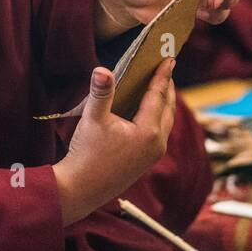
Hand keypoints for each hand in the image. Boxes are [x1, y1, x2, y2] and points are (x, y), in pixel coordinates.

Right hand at [52, 59, 176, 225]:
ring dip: (164, 104)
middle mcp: (157, 144)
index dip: (162, 75)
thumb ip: (101, 92)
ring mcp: (152, 155)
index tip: (170, 59)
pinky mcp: (145, 162)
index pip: (158, 96)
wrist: (80, 191)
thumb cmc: (86, 154)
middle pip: (168, 109)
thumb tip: (102, 69)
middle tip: (167, 69)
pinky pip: (159, 133)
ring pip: (165, 122)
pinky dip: (157, 118)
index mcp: (148, 132)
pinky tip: (148, 114)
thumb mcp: (92, 119)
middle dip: (167, 88)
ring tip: (160, 88)